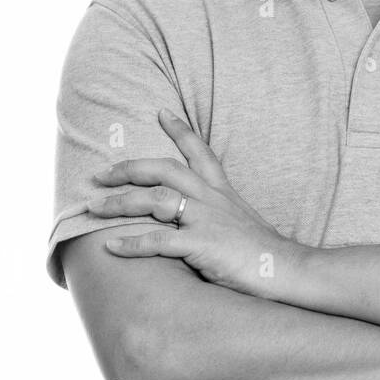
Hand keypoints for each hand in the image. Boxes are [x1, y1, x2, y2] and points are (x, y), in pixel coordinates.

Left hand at [87, 108, 299, 298]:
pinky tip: (111, 246)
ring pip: (154, 201)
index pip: (200, 152)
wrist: (285, 268)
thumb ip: (219, 214)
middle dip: (128, 169)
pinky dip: (131, 243)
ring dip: (119, 203)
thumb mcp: (241, 221)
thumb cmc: (263, 252)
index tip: (161, 111)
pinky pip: (158, 240)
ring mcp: (206, 219)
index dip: (180, 130)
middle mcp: (211, 199)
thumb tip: (199, 220)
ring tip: (94, 208)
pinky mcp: (202, 244)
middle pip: (164, 170)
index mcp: (222, 192)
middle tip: (100, 174)